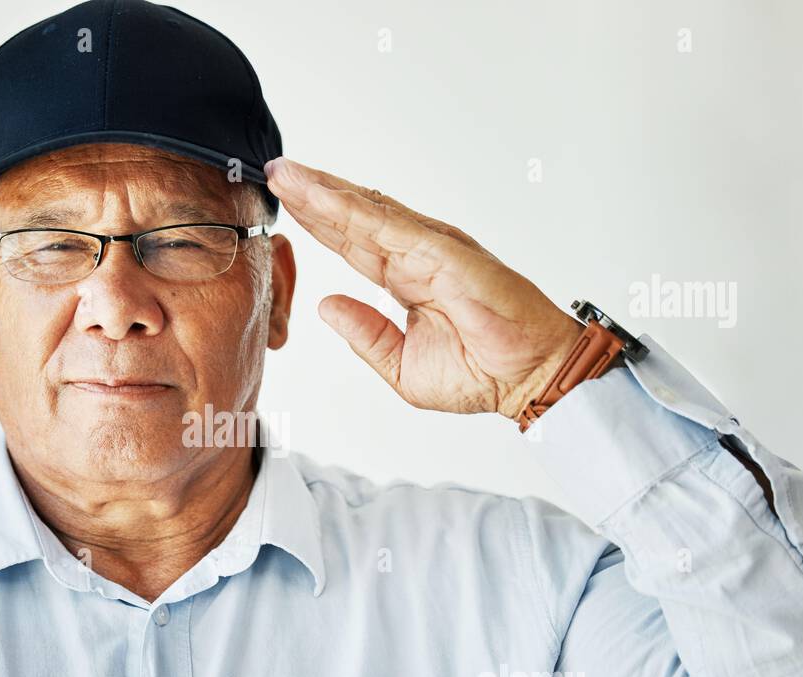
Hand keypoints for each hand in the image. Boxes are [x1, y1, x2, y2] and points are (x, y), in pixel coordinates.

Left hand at [263, 156, 583, 419]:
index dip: (317, 221)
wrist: (528, 380)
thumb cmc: (482, 373)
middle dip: (312, 195)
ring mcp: (430, 249)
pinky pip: (387, 227)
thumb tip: (327, 306)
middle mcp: (417, 255)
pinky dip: (352, 209)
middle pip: (353, 218)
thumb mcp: (402, 365)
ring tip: (286, 173)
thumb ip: (365, 335)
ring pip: (366, 213)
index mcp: (407, 278)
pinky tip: (321, 196)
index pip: (352, 243)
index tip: (284, 201)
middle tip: (274, 170)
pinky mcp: (443, 252)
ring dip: (324, 192)